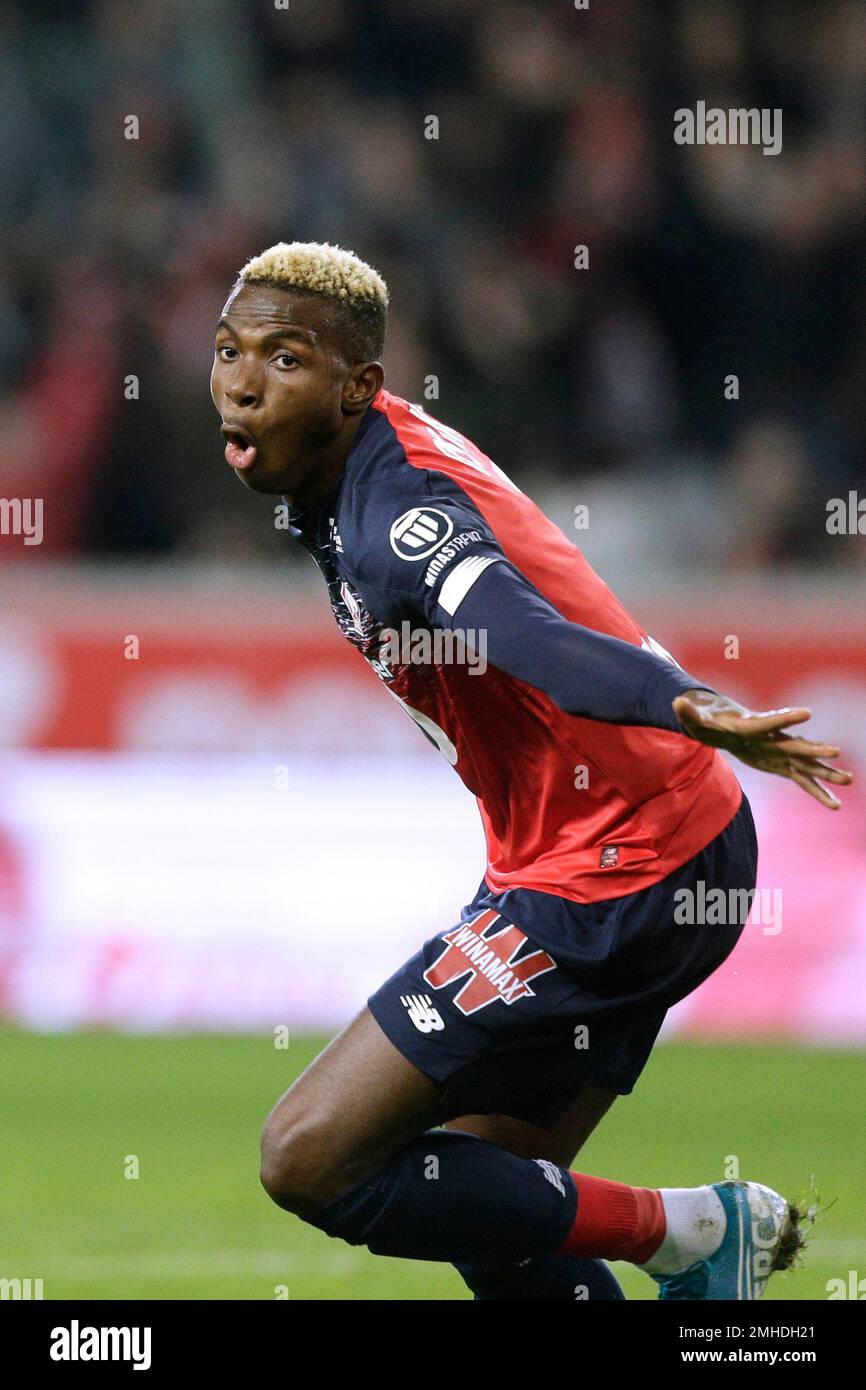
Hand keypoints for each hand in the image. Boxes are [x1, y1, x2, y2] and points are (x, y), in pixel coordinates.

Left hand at [672, 689, 853, 809]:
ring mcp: (779, 752)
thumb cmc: (708, 719)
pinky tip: (835, 804)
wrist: (723, 723)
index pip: (769, 722)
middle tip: (836, 751)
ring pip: (806, 764)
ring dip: (826, 773)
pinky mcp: (782, 765)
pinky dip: (818, 791)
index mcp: (751, 726)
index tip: (807, 713)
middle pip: (795, 745)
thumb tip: (676, 703)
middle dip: (814, 750)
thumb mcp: (694, 717)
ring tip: (849, 780)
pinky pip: (803, 780)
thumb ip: (687, 712)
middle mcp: (771, 738)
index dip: (786, 718)